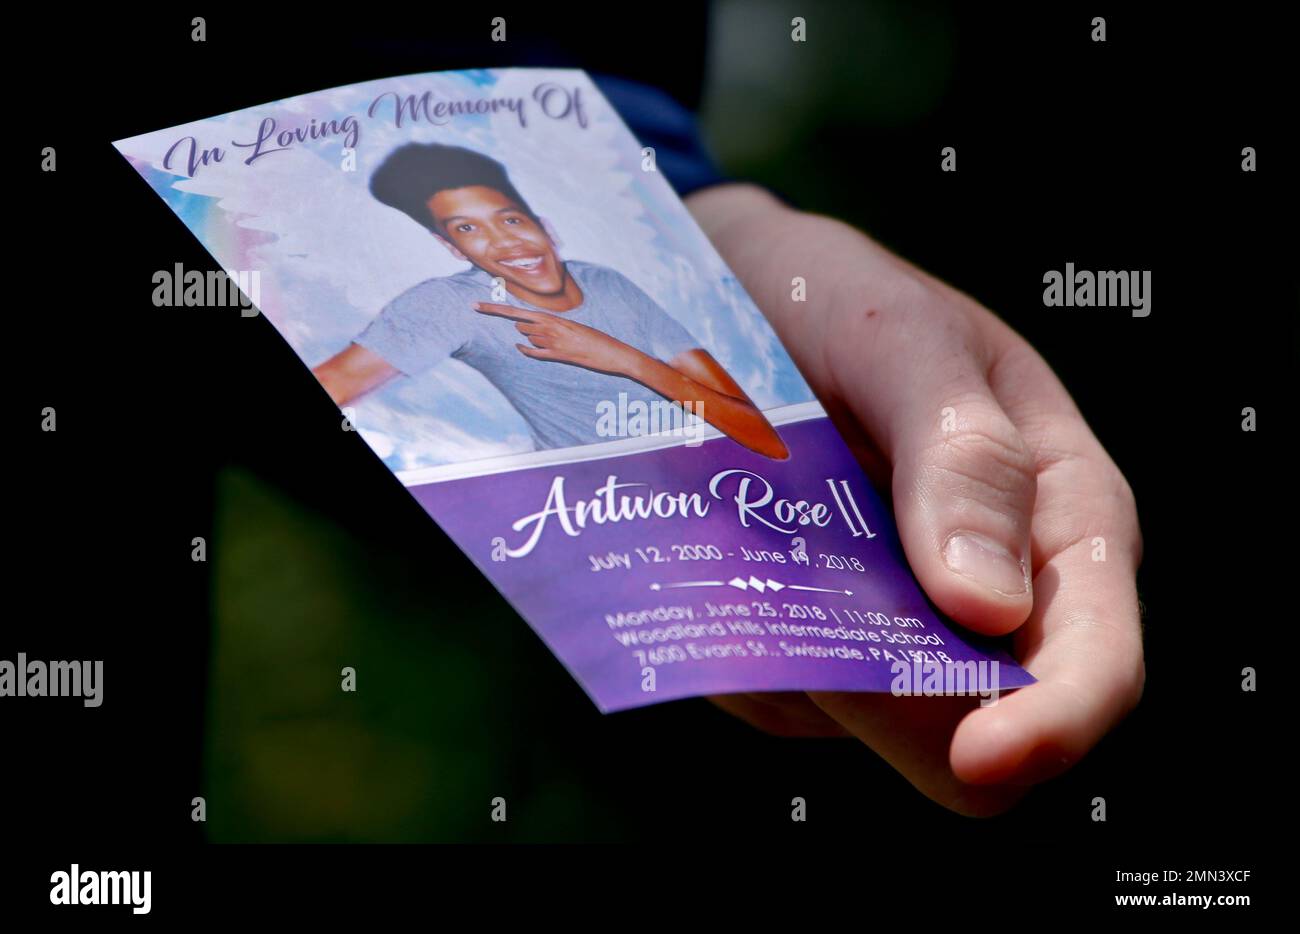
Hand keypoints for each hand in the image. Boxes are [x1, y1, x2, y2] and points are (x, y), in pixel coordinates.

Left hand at [474, 302, 643, 375]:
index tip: (474, 305)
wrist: (614, 352)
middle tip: (543, 332)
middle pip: (520, 324)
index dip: (493, 308)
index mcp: (554, 316)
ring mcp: (554, 342)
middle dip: (522, 328)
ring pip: (528, 338)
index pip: (518, 309)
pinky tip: (522, 349)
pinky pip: (534, 353)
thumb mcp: (572, 327)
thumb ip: (551, 325)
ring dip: (532, 340)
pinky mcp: (560, 356)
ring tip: (555, 342)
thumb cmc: (594, 339)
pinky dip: (526, 351)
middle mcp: (551, 327)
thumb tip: (529, 329)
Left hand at [686, 183, 1144, 815]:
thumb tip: (991, 605)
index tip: (979, 754)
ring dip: (793, 645)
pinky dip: (739, 631)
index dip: (1054, 724)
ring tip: (740, 513)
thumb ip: (962, 450)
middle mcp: (987, 593)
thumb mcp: (899, 337)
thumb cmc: (829, 294)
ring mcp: (892, 628)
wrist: (718, 291)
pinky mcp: (809, 642)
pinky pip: (775, 686)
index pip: (1092, 660)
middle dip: (884, 693)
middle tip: (789, 577)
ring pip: (857, 718)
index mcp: (1060, 514)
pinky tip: (713, 535)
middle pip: (972, 731)